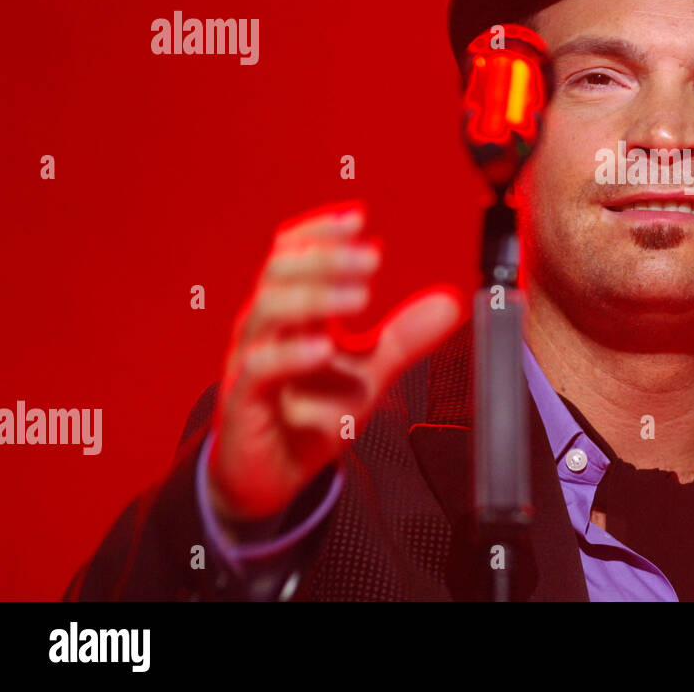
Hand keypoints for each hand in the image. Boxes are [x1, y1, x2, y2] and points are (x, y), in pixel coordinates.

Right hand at [207, 201, 462, 523]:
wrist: (271, 476)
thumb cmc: (310, 414)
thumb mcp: (368, 371)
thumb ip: (404, 337)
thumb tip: (450, 303)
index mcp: (290, 312)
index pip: (292, 253)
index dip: (320, 231)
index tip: (359, 217)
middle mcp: (265, 328)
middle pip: (279, 272)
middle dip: (326, 256)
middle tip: (372, 256)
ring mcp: (249, 362)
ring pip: (267, 311)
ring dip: (315, 297)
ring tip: (359, 295)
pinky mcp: (243, 402)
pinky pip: (259, 368)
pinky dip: (291, 355)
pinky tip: (325, 349)